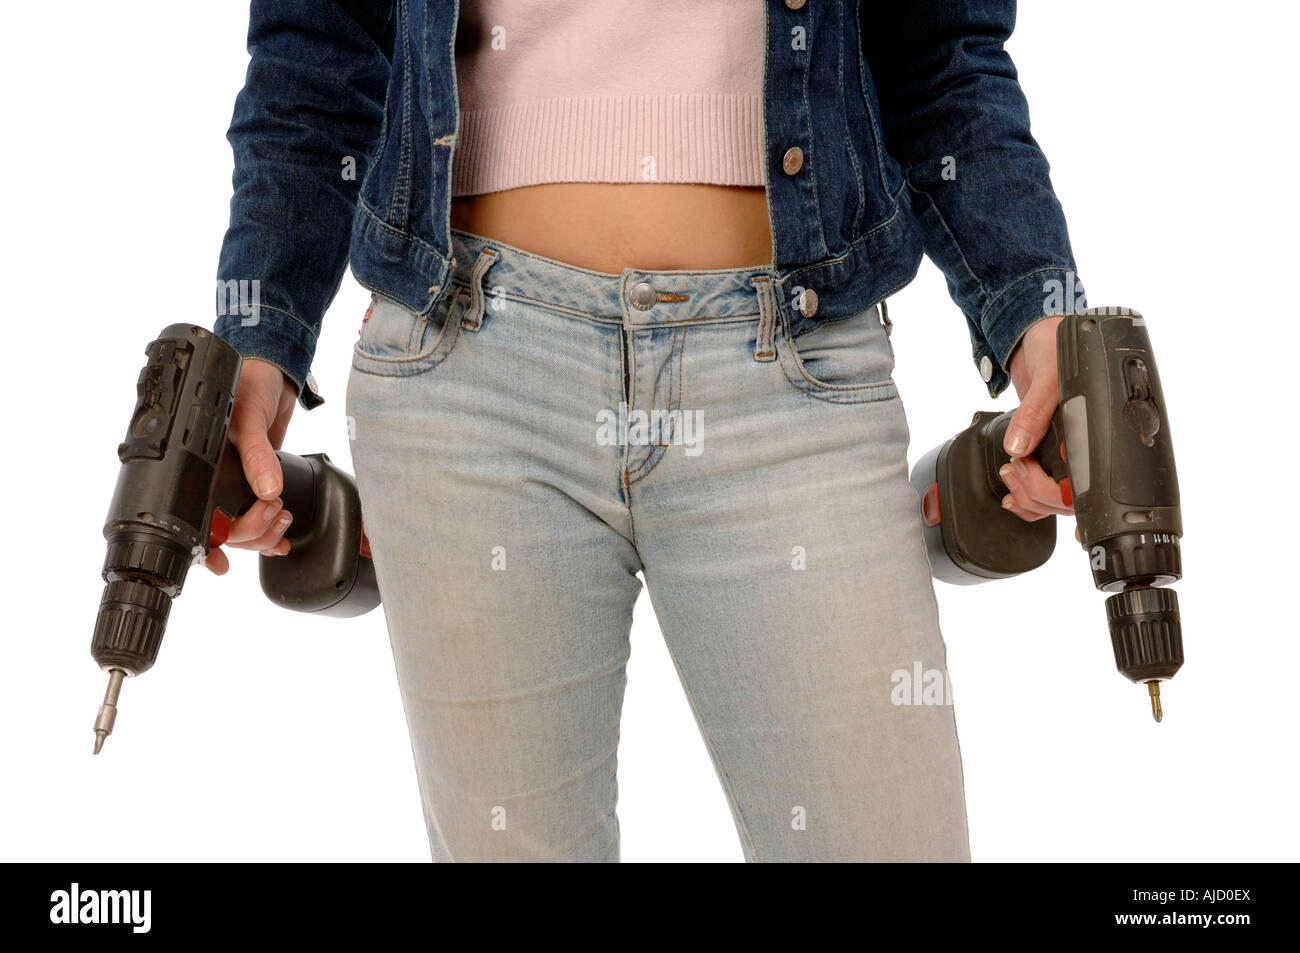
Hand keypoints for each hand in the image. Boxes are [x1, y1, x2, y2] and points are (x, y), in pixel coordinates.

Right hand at [201, 359, 297, 574]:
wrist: (274, 371)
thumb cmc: (249, 383)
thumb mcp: (249, 418)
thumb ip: (258, 454)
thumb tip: (267, 489)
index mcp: (196, 465)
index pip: (193, 516)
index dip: (206, 544)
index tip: (220, 561)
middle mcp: (211, 478)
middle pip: (223, 531)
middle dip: (250, 533)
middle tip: (274, 513)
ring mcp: (234, 483)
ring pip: (240, 530)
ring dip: (263, 534)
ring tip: (282, 518)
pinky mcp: (256, 481)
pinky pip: (257, 516)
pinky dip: (270, 530)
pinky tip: (281, 534)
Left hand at [999, 315, 1074, 527]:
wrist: (1035, 336)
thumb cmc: (1055, 346)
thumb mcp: (1049, 375)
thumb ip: (1034, 412)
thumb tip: (1018, 446)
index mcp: (1098, 428)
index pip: (1092, 480)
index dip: (1068, 496)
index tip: (1042, 486)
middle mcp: (1085, 446)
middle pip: (1069, 500)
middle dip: (1036, 492)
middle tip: (1017, 467)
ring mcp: (1065, 453)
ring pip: (1055, 502)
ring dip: (1029, 499)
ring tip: (1012, 474)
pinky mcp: (1046, 453)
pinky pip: (1041, 490)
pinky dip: (1026, 500)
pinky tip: (1013, 494)